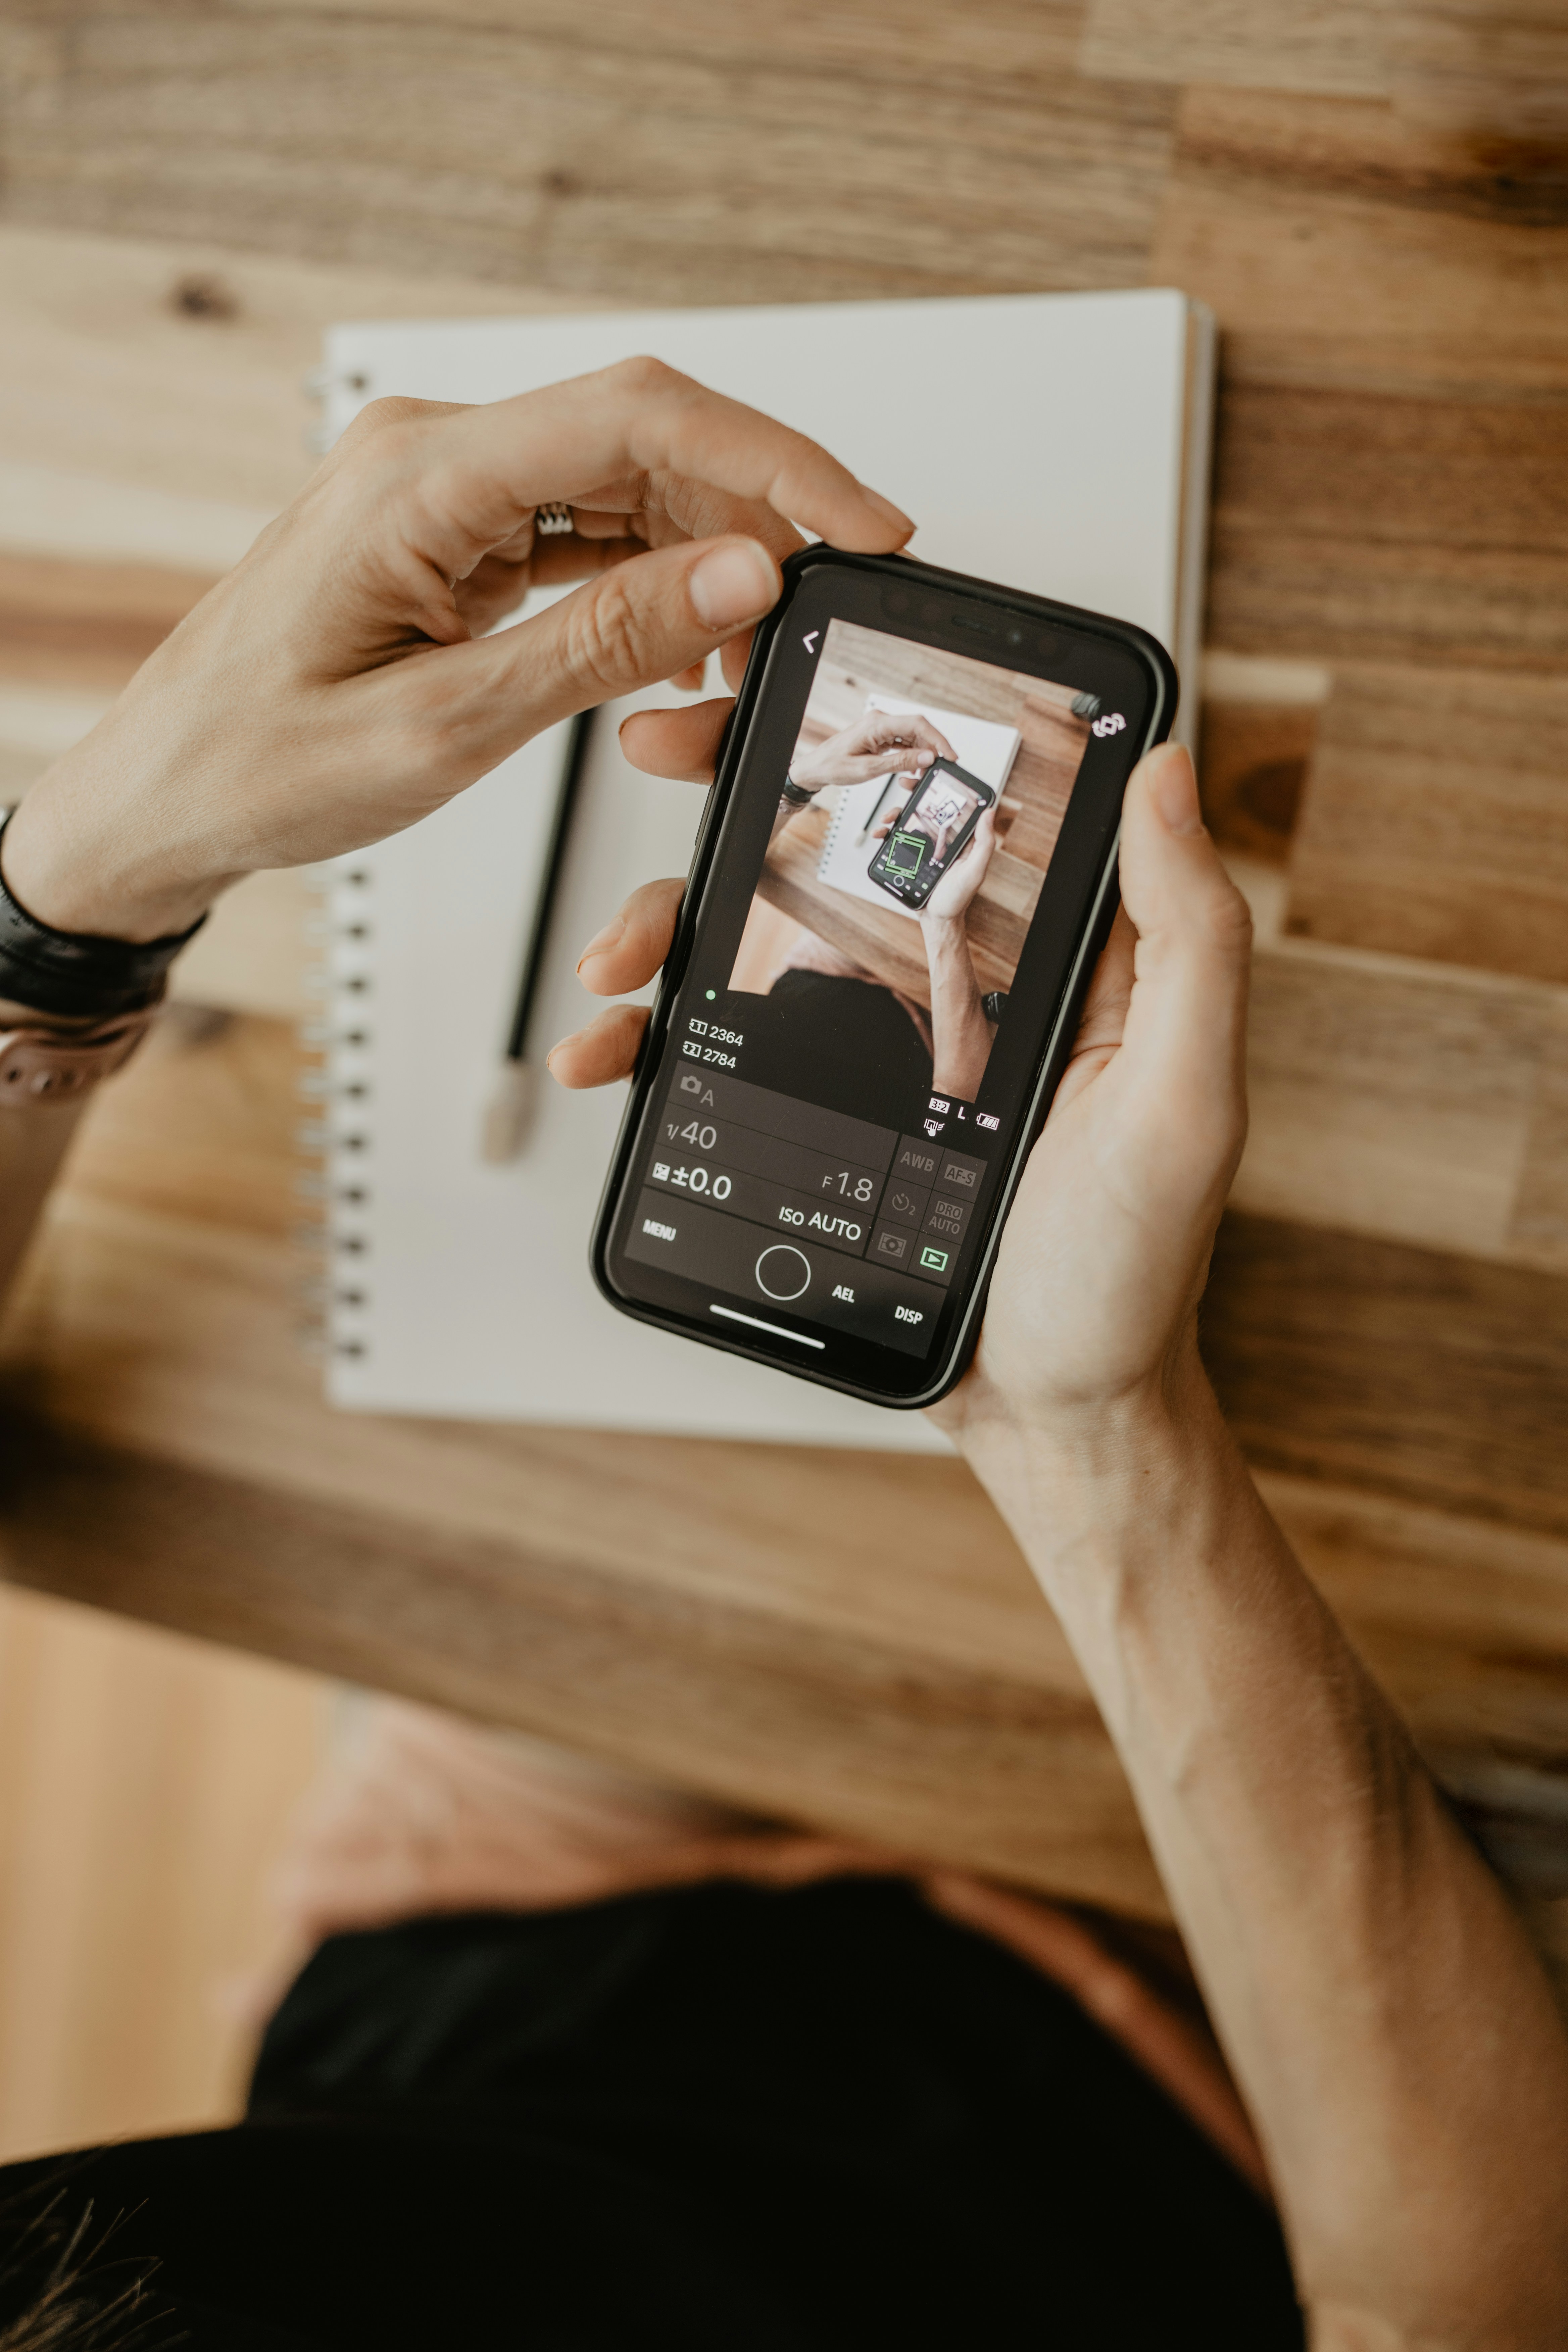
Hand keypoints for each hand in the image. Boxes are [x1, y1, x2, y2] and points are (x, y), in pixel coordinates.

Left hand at [1, 358, 911, 942]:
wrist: (164, 797)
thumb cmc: (259, 765)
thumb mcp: (444, 725)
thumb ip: (602, 643)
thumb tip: (742, 572)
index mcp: (419, 478)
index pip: (639, 417)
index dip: (775, 462)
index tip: (864, 522)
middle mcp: (433, 460)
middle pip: (645, 444)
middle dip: (753, 524)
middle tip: (810, 618)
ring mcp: (442, 496)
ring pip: (624, 490)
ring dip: (705, 563)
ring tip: (740, 659)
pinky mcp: (450, 539)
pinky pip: (580, 533)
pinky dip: (646, 586)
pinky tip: (682, 645)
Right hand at [553, 736, 1251, 1467]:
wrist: (1053, 1413)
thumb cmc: (1131, 1270)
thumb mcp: (1186, 1099)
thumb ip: (1190, 939)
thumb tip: (1167, 766)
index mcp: (1053, 954)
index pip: (963, 792)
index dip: (876, 711)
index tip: (791, 664)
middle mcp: (963, 982)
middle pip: (834, 842)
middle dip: (735, 784)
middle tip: (664, 743)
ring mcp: (881, 1048)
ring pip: (754, 941)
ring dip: (666, 921)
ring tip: (619, 959)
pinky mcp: (823, 1117)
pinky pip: (725, 1054)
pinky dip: (655, 1042)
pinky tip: (614, 1050)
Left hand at [788, 710, 955, 794]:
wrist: (816, 768)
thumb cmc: (834, 767)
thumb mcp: (868, 769)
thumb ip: (900, 762)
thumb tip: (927, 757)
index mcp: (877, 724)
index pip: (917, 724)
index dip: (938, 739)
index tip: (949, 755)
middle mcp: (880, 722)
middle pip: (918, 729)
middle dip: (933, 747)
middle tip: (941, 767)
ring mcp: (881, 729)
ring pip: (912, 736)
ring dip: (923, 753)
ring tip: (925, 771)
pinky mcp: (880, 737)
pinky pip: (903, 742)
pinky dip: (912, 754)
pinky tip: (914, 767)